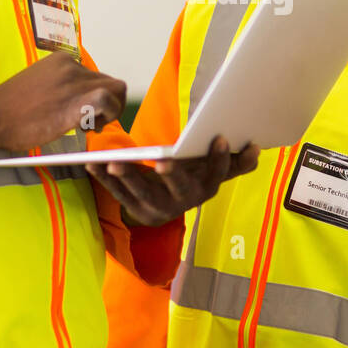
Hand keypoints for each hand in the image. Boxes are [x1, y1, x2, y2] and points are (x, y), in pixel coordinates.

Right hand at [0, 53, 126, 162]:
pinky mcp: (77, 100)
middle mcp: (72, 66)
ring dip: (111, 110)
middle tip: (91, 122)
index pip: (95, 75)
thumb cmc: (10, 109)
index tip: (82, 112)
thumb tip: (80, 101)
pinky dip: (108, 114)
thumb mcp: (39, 86)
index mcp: (62, 60)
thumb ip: (60, 88)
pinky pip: (109, 101)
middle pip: (110, 81)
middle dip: (108, 103)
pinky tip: (89, 127)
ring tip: (90, 126)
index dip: (94, 96)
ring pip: (116, 90)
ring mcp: (75, 82)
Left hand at [87, 136, 260, 226]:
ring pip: (142, 194)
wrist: (166, 204)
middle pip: (179, 190)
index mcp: (205, 189)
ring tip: (114, 162)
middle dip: (172, 175)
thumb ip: (236, 162)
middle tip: (163, 161)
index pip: (216, 176)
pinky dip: (104, 179)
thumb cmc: (192, 176)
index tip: (220, 138)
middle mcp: (183, 203)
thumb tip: (256, 148)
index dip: (220, 160)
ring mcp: (157, 209)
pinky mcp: (134, 209)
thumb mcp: (214, 170)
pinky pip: (118, 195)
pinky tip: (92, 163)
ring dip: (128, 178)